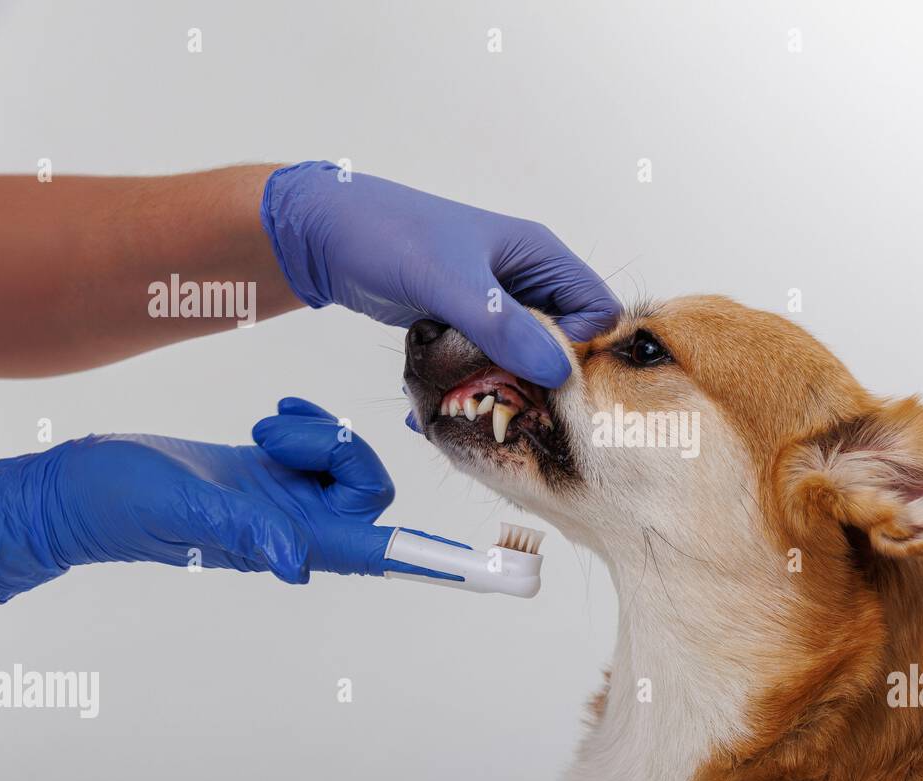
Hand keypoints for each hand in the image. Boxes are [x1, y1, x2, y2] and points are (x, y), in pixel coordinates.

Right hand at [0, 398, 452, 602]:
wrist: (84, 486)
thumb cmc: (123, 507)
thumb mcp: (184, 513)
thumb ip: (243, 533)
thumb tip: (295, 565)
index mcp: (295, 540)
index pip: (389, 555)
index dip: (445, 565)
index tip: (503, 573)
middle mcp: (302, 524)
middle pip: (374, 487)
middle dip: (341, 450)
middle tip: (281, 435)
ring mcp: (289, 498)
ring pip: (348, 459)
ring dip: (316, 433)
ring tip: (265, 428)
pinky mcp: (271, 472)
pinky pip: (319, 446)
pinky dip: (305, 426)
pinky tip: (270, 420)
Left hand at [260, 161, 620, 387]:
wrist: (323, 233)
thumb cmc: (389, 236)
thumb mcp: (449, 282)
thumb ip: (503, 327)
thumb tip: (559, 371)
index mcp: (540, 256)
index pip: (599, 312)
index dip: (584, 349)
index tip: (545, 379)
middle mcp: (528, 280)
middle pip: (567, 342)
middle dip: (544, 377)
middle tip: (510, 404)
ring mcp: (497, 305)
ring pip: (527, 358)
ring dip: (506, 385)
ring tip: (473, 402)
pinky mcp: (468, 325)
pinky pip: (491, 362)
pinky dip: (477, 382)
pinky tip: (449, 399)